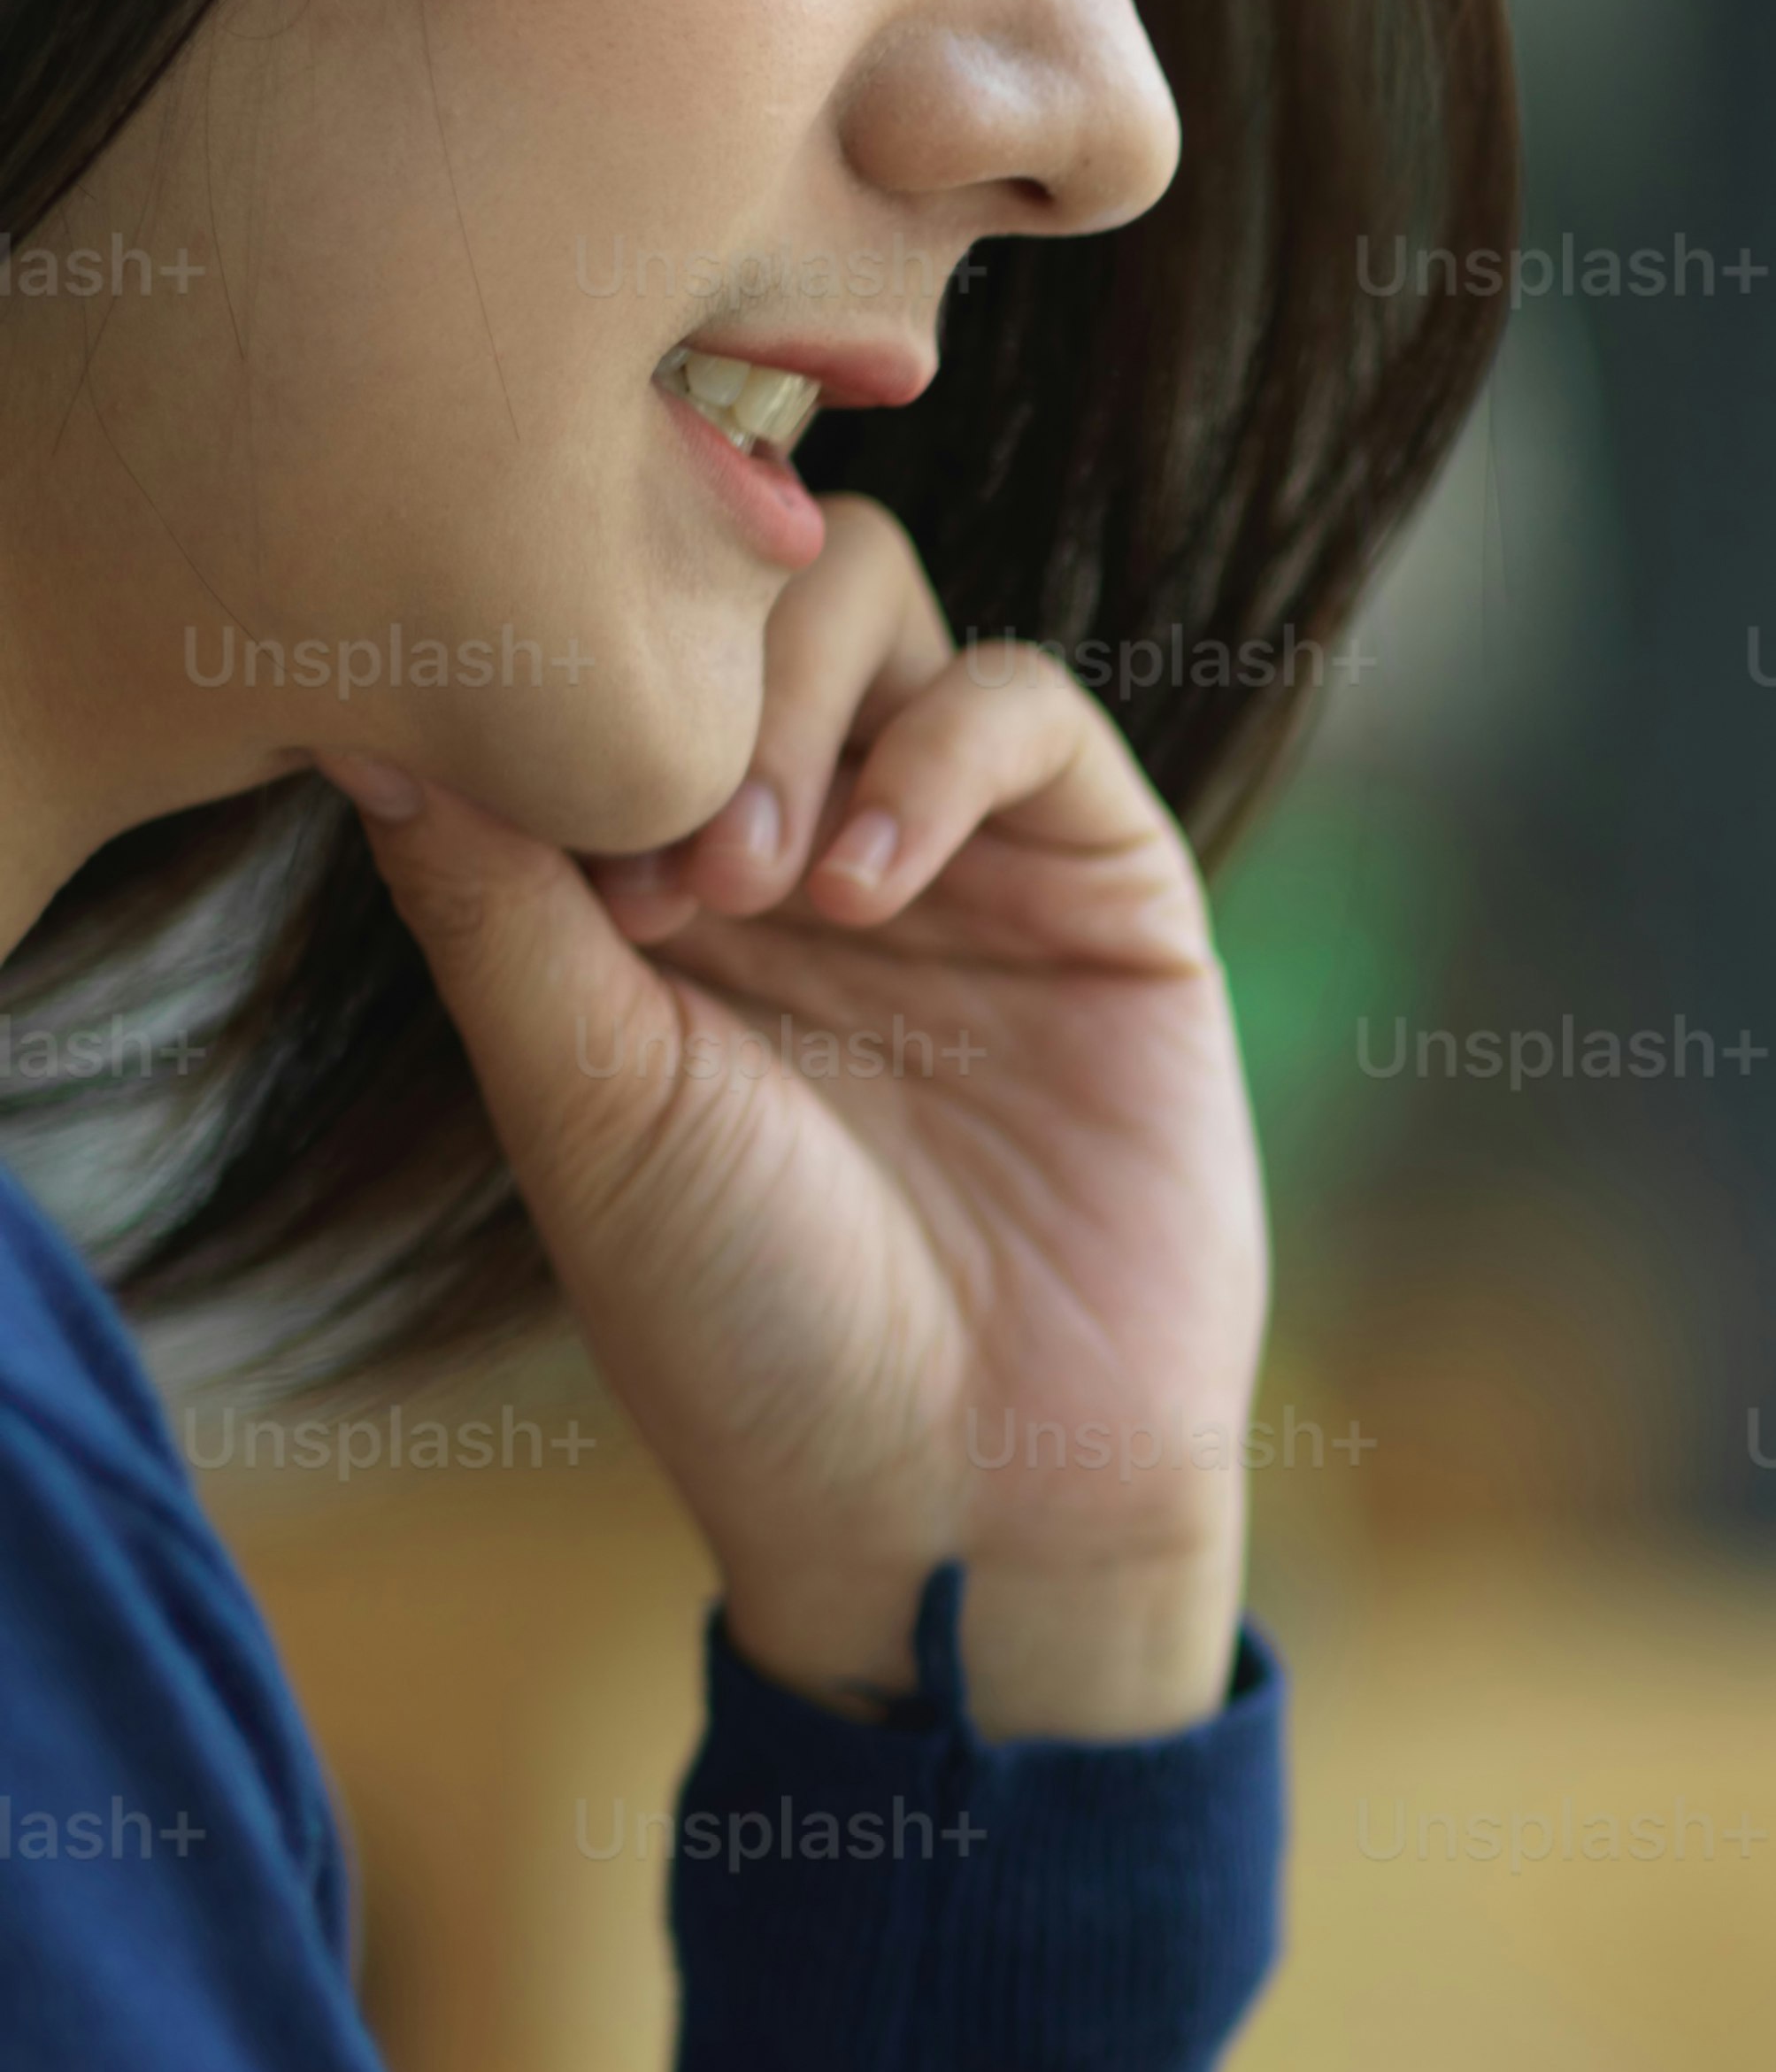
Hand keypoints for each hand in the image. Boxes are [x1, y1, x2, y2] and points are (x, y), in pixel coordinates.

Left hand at [316, 491, 1256, 1744]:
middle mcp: (805, 839)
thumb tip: (371, 702)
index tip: (561, 848)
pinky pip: (1029, 704)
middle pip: (736, 582)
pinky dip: (943, 749)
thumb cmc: (751, 1329)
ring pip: (875, 604)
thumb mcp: (575, 1097)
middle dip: (693, 684)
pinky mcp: (1108, 885)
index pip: (597, 647)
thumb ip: (488, 892)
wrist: (976, 1489)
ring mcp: (962, 854)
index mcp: (652, 886)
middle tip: (682, 871)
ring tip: (778, 885)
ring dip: (802, 706)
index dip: (565, 682)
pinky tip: (882, 886)